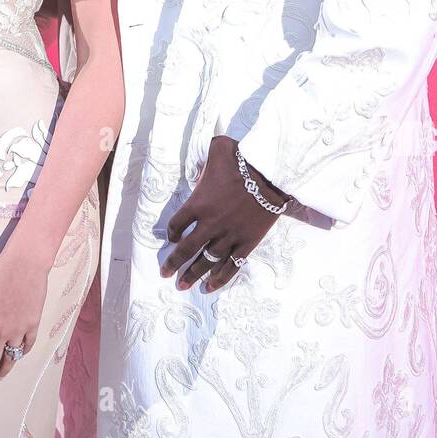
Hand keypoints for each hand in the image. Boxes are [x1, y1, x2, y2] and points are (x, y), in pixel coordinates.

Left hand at [162, 135, 290, 294]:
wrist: (272, 173)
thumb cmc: (243, 159)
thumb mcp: (217, 150)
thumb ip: (205, 156)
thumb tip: (203, 159)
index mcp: (199, 203)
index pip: (177, 223)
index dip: (171, 233)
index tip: (170, 238)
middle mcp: (210, 223)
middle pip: (187, 249)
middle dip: (174, 263)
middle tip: (164, 274)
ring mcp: (229, 235)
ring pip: (207, 261)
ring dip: (194, 274)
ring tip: (182, 285)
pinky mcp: (247, 243)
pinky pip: (231, 265)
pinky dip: (220, 278)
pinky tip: (209, 288)